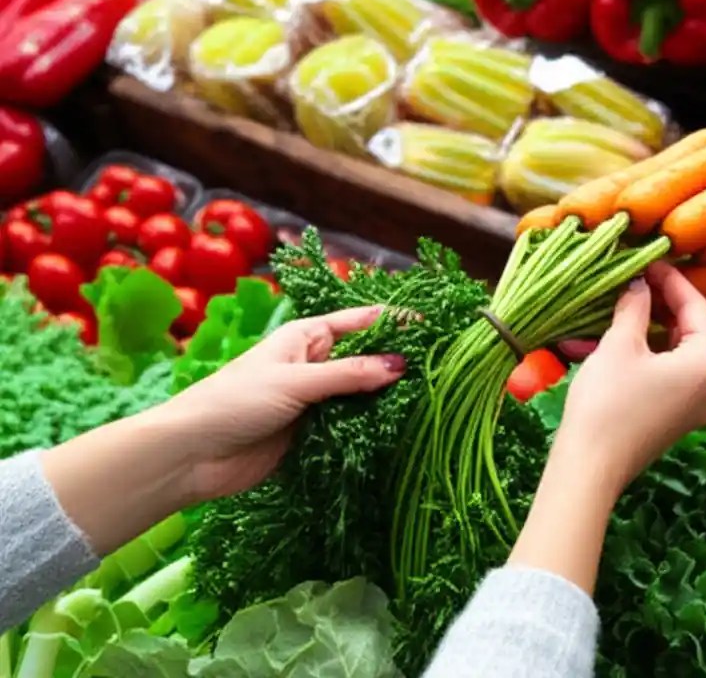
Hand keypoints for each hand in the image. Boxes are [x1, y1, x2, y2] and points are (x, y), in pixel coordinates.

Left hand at [44, 305, 405, 555]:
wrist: (191, 456)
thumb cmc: (234, 403)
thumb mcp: (295, 382)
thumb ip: (349, 375)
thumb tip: (401, 365)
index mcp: (307, 338)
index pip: (362, 321)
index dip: (398, 321)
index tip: (437, 326)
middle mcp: (315, 365)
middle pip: (368, 359)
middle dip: (399, 364)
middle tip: (443, 371)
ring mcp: (315, 401)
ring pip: (363, 396)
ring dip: (388, 401)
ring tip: (431, 403)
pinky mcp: (313, 434)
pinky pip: (351, 427)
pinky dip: (371, 429)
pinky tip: (399, 433)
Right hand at [508, 263, 705, 594]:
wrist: (589, 468)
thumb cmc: (608, 402)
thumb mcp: (620, 345)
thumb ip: (634, 307)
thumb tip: (639, 283)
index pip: (697, 307)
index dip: (672, 280)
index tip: (650, 260)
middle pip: (687, 331)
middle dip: (654, 305)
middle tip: (631, 280)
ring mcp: (690, 407)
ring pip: (668, 354)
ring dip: (637, 331)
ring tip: (605, 311)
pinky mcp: (669, 420)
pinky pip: (657, 376)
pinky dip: (632, 358)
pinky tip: (594, 344)